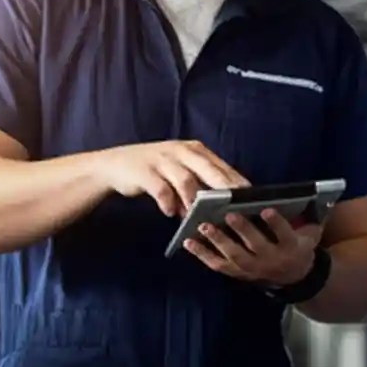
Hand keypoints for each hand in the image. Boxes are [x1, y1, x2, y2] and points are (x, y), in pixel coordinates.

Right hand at [98, 140, 248, 216]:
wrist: (114, 165)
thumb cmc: (154, 171)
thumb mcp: (179, 172)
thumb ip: (200, 185)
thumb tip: (223, 208)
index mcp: (194, 150)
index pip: (221, 166)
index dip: (237, 182)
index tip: (253, 199)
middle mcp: (181, 151)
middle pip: (208, 170)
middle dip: (224, 189)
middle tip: (236, 207)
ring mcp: (162, 160)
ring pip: (185, 180)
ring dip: (194, 200)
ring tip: (200, 216)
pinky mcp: (145, 171)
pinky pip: (160, 188)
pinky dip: (167, 202)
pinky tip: (171, 213)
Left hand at [184, 209, 323, 286]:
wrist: (295, 277)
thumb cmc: (300, 245)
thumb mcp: (311, 233)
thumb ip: (309, 216)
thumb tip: (312, 195)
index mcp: (291, 247)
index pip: (285, 235)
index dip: (276, 224)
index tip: (266, 210)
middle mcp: (271, 260)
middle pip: (256, 246)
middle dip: (243, 230)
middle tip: (229, 215)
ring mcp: (253, 269)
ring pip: (234, 256)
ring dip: (218, 241)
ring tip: (203, 226)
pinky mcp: (238, 273)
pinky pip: (219, 265)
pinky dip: (202, 255)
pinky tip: (189, 242)